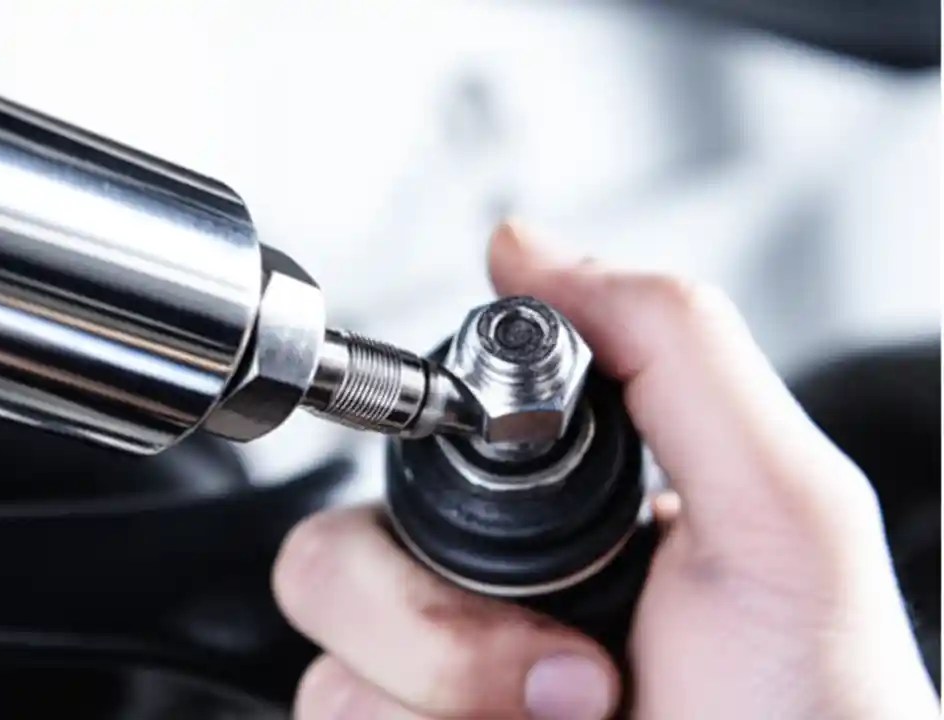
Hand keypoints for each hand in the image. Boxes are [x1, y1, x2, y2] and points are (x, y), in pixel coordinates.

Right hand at [272, 223, 938, 718]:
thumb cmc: (818, 714)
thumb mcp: (779, 508)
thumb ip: (672, 349)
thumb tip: (525, 248)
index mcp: (554, 525)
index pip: (413, 459)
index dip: (423, 480)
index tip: (485, 515)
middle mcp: (481, 604)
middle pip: (336, 555)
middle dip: (437, 620)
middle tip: (573, 667)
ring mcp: (438, 691)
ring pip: (326, 655)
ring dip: (446, 691)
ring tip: (572, 718)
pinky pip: (332, 714)